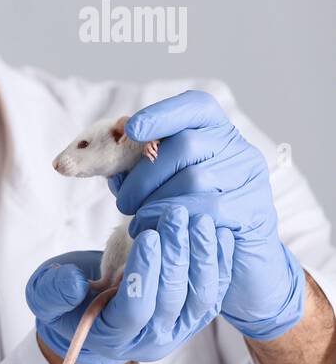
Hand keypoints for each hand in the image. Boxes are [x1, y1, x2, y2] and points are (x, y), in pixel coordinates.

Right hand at [26, 207, 232, 363]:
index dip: (143, 274)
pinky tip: (218, 233)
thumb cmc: (65, 301)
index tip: (146, 236)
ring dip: (202, 256)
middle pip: (171, 300)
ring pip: (201, 296)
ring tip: (197, 219)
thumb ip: (53, 292)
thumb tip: (74, 281)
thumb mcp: (44, 297)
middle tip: (174, 214)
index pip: (134, 310)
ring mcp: (177, 329)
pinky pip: (216, 292)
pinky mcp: (194, 316)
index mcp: (112, 336)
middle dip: (175, 255)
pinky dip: (220, 262)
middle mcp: (151, 339)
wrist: (90, 313)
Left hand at [108, 91, 304, 340]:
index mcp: (214, 131)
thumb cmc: (186, 211)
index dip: (160, 114)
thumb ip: (134, 162)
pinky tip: (154, 231)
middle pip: (185, 145)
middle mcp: (237, 148)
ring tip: (136, 220)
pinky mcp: (253, 211)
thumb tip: (108, 145)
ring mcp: (250, 179)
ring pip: (193, 179)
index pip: (194, 106)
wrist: (233, 256)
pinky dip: (171, 220)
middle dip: (143, 175)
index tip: (131, 129)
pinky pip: (207, 211)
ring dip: (153, 202)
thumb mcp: (158, 180)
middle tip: (123, 202)